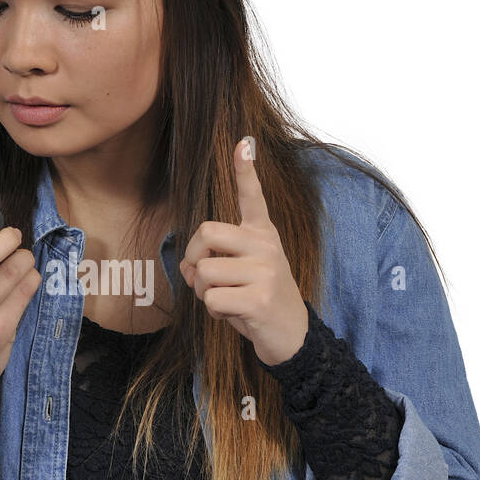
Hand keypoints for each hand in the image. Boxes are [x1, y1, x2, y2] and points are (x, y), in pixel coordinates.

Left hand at [178, 138, 308, 366]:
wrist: (292, 336)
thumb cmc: (260, 302)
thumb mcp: (239, 277)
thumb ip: (214, 262)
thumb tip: (186, 264)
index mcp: (263, 235)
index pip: (253, 197)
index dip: (245, 171)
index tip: (243, 142)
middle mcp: (266, 246)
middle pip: (206, 232)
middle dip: (194, 257)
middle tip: (203, 276)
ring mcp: (265, 271)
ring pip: (205, 272)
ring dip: (204, 293)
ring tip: (228, 301)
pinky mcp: (260, 298)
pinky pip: (211, 299)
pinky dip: (214, 313)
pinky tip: (235, 315)